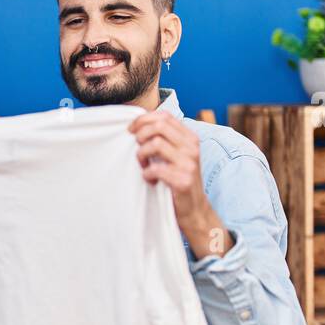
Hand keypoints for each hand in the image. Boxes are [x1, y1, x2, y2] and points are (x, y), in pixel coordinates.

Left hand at [128, 110, 232, 259]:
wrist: (194, 209)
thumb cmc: (179, 179)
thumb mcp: (176, 155)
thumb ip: (165, 139)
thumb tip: (139, 124)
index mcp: (190, 138)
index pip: (165, 116)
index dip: (143, 119)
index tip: (131, 130)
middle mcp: (192, 147)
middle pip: (159, 126)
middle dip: (140, 135)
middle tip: (137, 148)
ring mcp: (189, 164)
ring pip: (156, 144)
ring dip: (142, 155)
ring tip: (143, 165)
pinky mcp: (183, 181)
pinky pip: (155, 169)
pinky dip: (147, 174)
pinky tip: (150, 180)